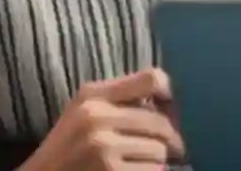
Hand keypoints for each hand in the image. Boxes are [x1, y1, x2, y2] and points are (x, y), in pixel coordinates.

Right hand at [19, 68, 184, 170]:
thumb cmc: (69, 146)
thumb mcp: (84, 111)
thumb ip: (120, 98)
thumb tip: (170, 99)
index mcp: (92, 96)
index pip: (151, 79)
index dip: (169, 93)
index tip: (170, 106)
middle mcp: (97, 117)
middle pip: (161, 123)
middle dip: (169, 139)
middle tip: (172, 147)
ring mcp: (103, 148)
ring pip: (160, 150)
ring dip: (157, 160)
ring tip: (141, 161)